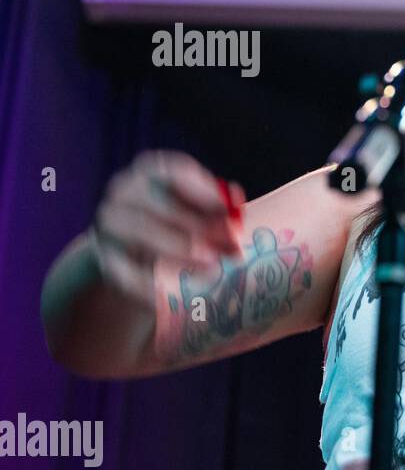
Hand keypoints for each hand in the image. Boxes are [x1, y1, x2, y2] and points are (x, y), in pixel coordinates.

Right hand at [89, 150, 244, 307]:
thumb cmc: (178, 226)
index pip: (172, 173)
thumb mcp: (199, 213)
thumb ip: (218, 209)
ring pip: (140, 232)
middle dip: (198, 224)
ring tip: (212, 266)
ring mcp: (109, 225)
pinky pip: (122, 272)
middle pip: (157, 203)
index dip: (202, 190)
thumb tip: (236, 200)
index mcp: (149, 174)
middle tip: (230, 244)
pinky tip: (170, 296)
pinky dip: (147, 285)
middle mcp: (123, 193)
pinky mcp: (103, 259)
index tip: (228, 209)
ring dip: (179, 249)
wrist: (133, 257)